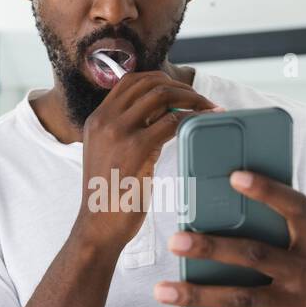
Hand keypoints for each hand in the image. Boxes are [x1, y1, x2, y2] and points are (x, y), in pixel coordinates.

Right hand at [74, 70, 216, 253]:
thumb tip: (165, 116)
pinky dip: (191, 119)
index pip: (130, 81)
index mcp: (97, 119)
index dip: (159, 80)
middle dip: (180, 87)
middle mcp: (105, 120)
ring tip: (207, 110)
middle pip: (148, 83)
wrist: (98, 226)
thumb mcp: (111, 155)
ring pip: (161, 95)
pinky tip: (201, 125)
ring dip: (190, 99)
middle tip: (201, 100)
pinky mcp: (136, 149)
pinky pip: (172, 122)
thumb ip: (131, 132)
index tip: (180, 92)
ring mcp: (119, 132)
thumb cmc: (111, 196)